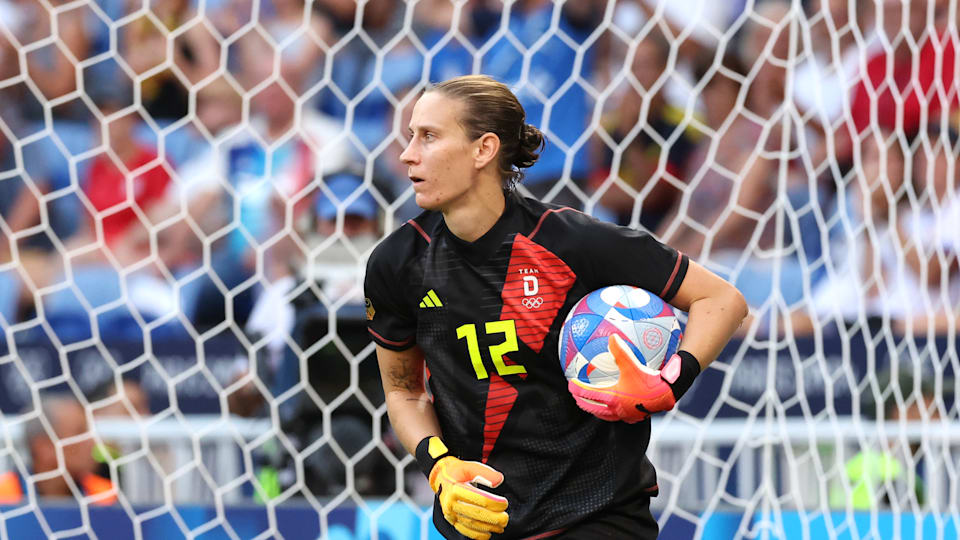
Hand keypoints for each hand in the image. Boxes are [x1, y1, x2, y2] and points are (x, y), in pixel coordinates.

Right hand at [428, 456, 508, 539]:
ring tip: (500, 526)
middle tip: (505, 518)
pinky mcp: (451, 520)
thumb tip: (499, 481)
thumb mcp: (470, 466)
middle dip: (494, 518)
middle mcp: (451, 503)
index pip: (479, 499)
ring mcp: (450, 513)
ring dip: (488, 527)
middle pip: (476, 514)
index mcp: (456, 488)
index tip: (504, 503)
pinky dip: (477, 535)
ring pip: (471, 524)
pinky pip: (465, 530)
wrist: (441, 477)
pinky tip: (488, 533)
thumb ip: (486, 472)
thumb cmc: (457, 472)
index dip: (495, 503)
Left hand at [568, 334, 684, 422]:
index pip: (588, 394)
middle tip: (575, 395)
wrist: (668, 395)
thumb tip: (612, 337)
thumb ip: (620, 351)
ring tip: (590, 404)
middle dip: (582, 402)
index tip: (570, 384)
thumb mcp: (633, 364)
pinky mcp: (634, 418)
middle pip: (592, 408)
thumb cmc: (650, 380)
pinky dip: (610, 412)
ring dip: (594, 409)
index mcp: (612, 397)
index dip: (577, 389)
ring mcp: (625, 415)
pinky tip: (614, 406)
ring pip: (604, 415)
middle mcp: (616, 409)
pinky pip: (617, 417)